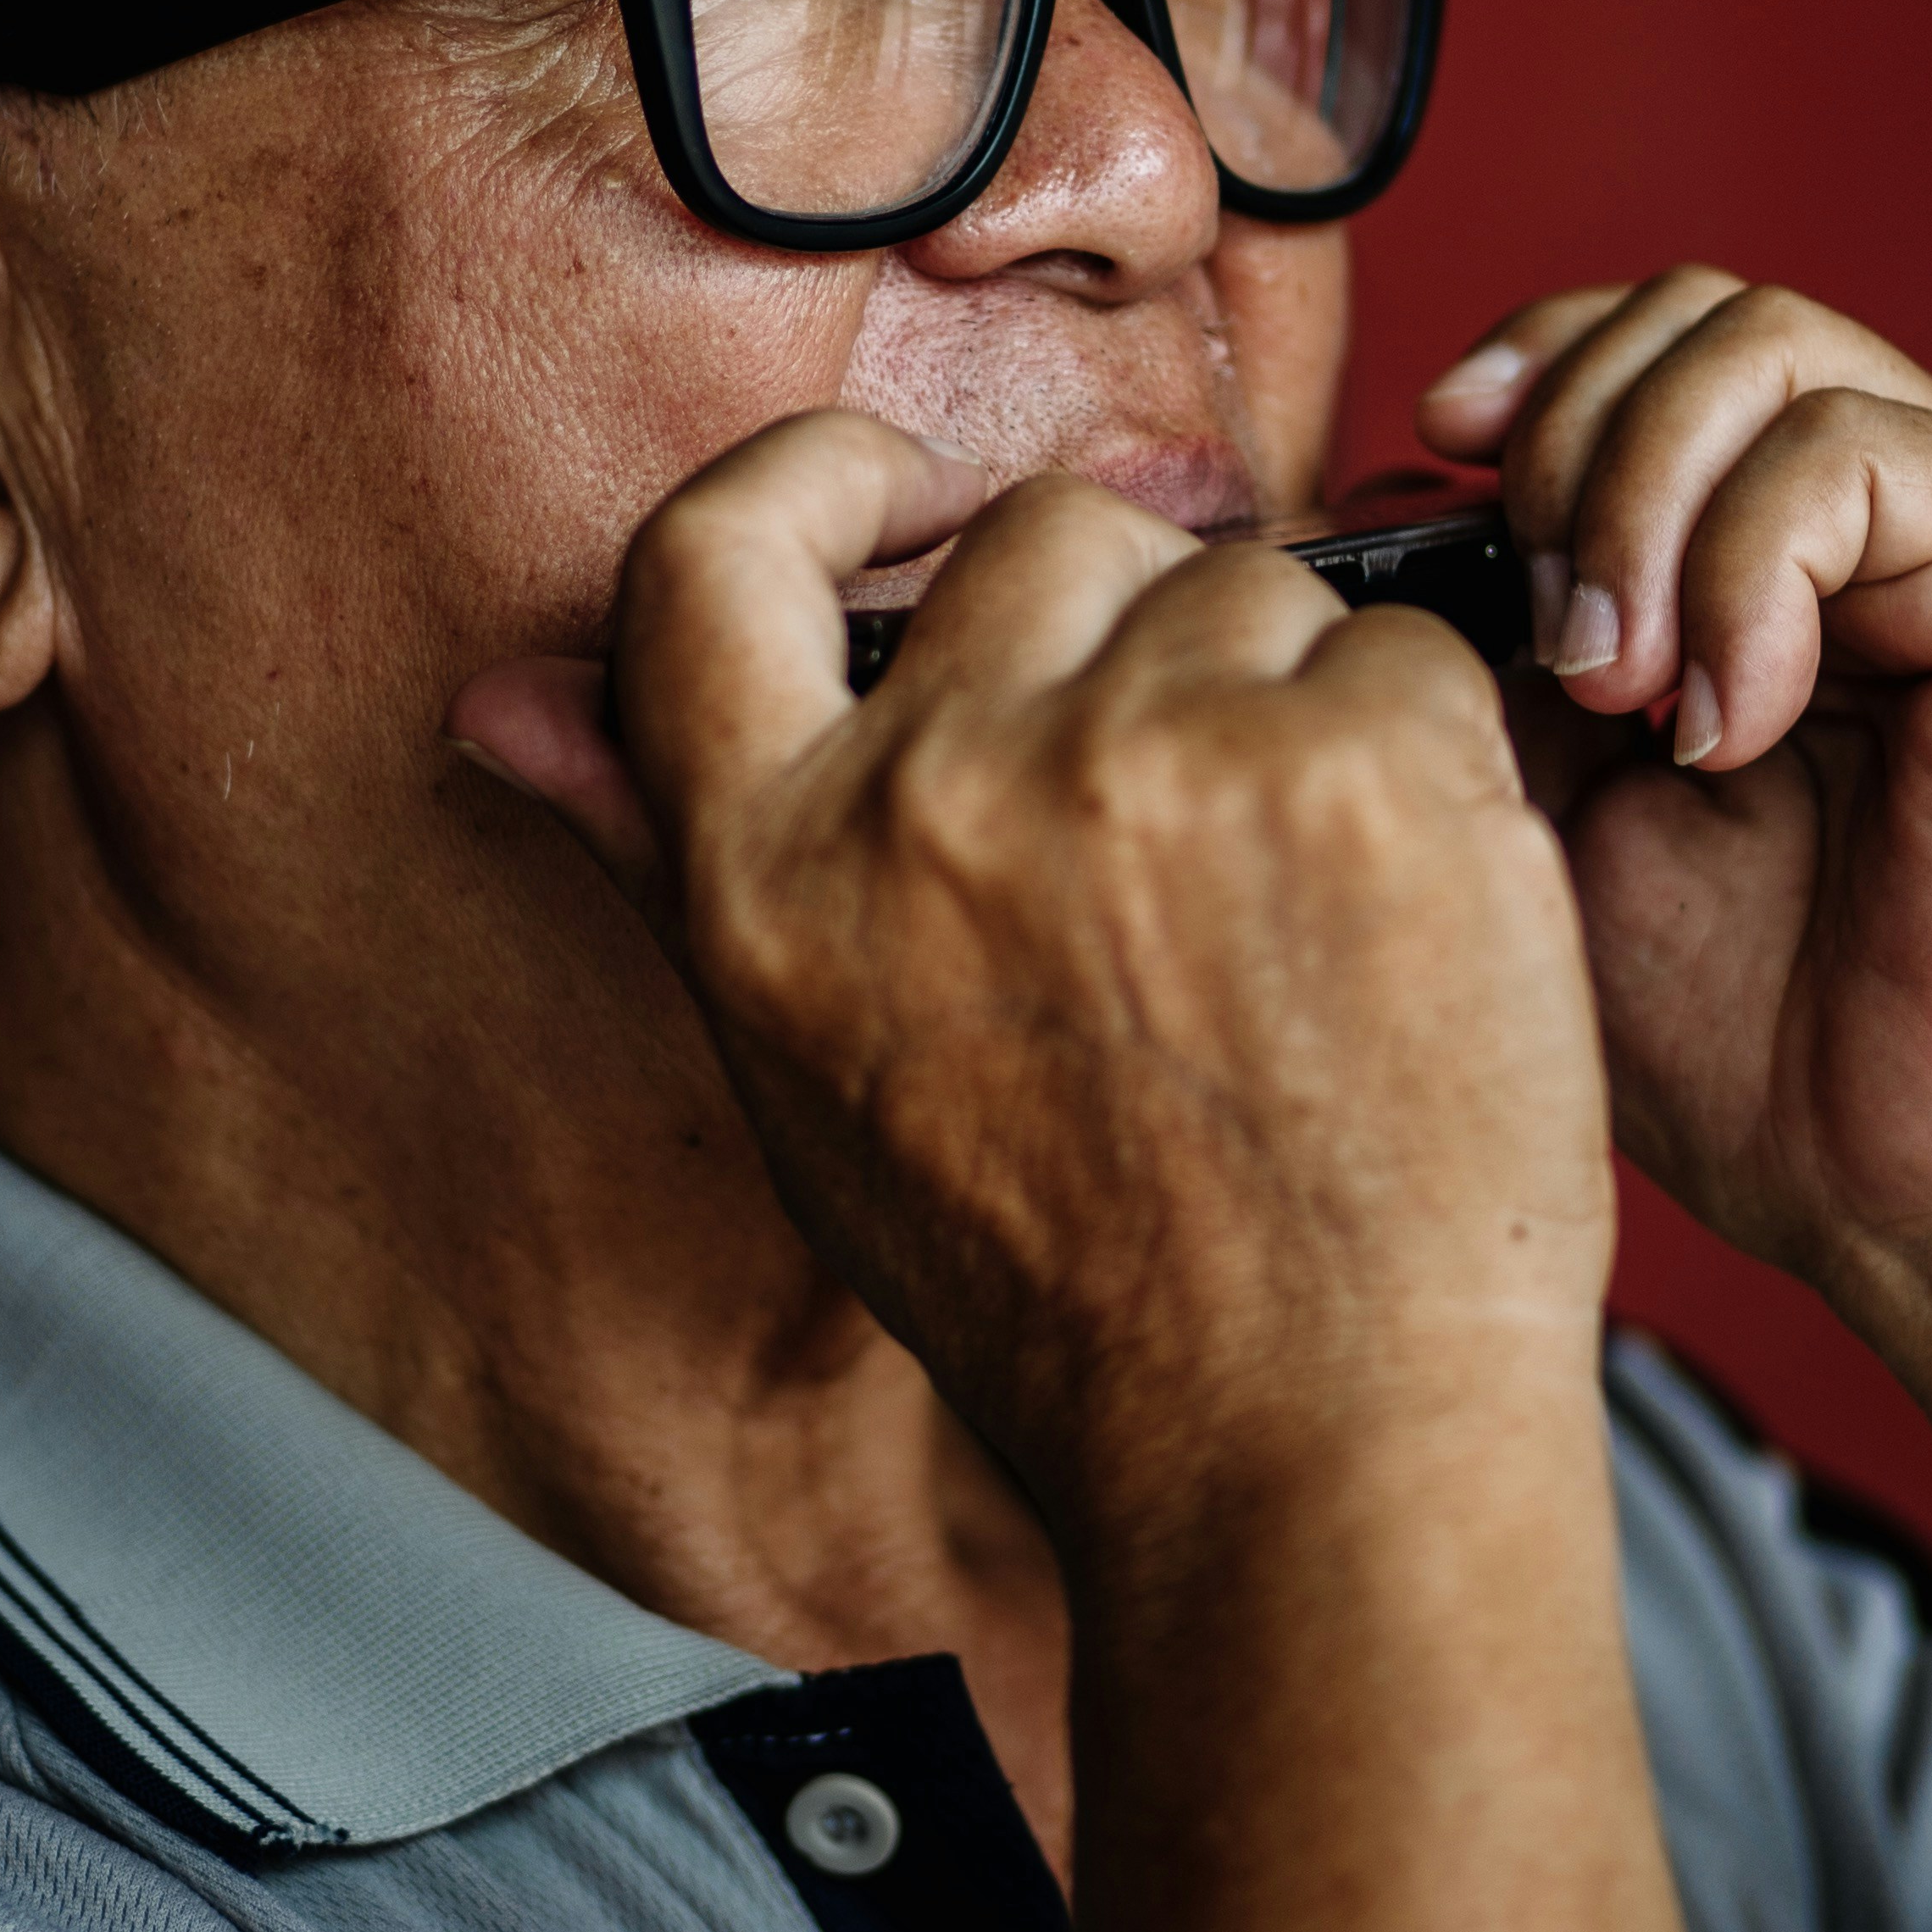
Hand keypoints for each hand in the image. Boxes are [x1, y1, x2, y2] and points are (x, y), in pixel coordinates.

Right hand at [454, 410, 1615, 1535]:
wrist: (1308, 1453)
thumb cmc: (1067, 1295)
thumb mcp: (802, 1078)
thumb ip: (661, 850)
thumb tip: (503, 699)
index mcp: (770, 867)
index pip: (713, 556)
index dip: (817, 479)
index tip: (904, 489)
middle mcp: (936, 795)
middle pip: (1049, 537)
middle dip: (1130, 634)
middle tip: (1190, 832)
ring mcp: (1152, 763)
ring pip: (1245, 588)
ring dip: (1290, 699)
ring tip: (1303, 913)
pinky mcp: (1355, 762)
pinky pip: (1403, 648)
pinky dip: (1428, 754)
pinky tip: (1408, 918)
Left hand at [1419, 273, 1931, 1337]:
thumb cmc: (1754, 1044)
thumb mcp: (1543, 808)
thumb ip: (1486, 644)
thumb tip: (1380, 494)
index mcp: (1773, 550)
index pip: (1637, 340)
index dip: (1522, 373)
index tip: (1428, 467)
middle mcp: (1887, 511)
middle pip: (1689, 310)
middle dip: (1566, 446)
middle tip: (1550, 649)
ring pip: (1762, 344)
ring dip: (1640, 508)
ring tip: (1625, 696)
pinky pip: (1854, 455)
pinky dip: (1746, 576)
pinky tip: (1725, 731)